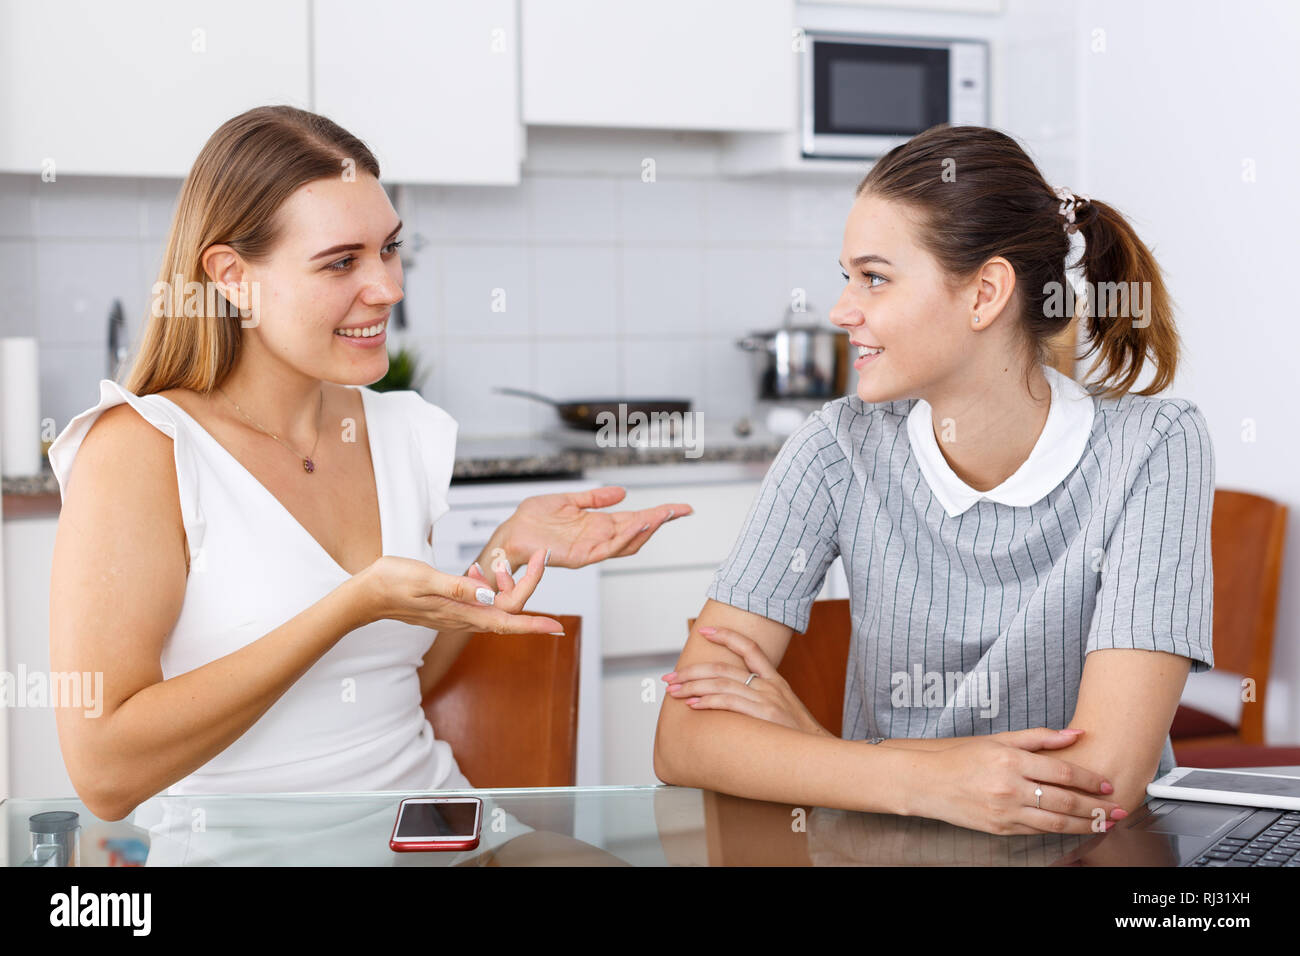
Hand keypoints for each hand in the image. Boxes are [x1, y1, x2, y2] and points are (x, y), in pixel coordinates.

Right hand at [353, 549, 563, 635]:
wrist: (366, 595)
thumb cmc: (392, 583)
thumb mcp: (425, 579)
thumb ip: (458, 588)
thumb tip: (489, 596)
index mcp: (461, 613)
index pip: (506, 622)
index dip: (534, 626)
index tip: (557, 627)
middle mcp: (463, 618)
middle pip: (508, 612)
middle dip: (529, 587)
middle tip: (542, 559)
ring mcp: (456, 614)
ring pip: (496, 608)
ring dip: (511, 587)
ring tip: (517, 562)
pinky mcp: (450, 607)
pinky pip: (480, 603)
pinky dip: (490, 586)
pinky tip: (480, 570)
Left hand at [505, 486, 691, 569]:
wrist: (510, 533)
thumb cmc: (532, 520)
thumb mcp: (568, 501)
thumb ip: (594, 498)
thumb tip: (622, 492)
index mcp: (597, 524)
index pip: (634, 519)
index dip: (657, 514)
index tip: (679, 507)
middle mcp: (598, 538)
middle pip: (638, 531)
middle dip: (660, 520)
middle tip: (682, 509)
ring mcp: (592, 549)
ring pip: (628, 542)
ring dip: (648, 529)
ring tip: (665, 515)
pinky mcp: (580, 556)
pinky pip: (608, 549)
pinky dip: (624, 539)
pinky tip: (638, 526)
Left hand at [661, 626, 832, 737]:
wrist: (824, 755)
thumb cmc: (799, 739)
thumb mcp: (784, 712)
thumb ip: (761, 702)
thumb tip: (732, 702)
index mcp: (776, 680)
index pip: (750, 647)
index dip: (726, 636)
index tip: (704, 631)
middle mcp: (771, 685)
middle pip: (725, 667)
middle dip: (693, 671)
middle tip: (670, 677)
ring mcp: (768, 699)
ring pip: (723, 682)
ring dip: (693, 686)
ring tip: (674, 691)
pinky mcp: (766, 715)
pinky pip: (730, 701)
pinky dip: (709, 700)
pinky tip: (694, 704)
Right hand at [909, 729, 1128, 835]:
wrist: (927, 781)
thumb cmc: (961, 756)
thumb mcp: (998, 739)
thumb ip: (1039, 737)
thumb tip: (1075, 734)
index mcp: (1011, 760)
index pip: (1063, 772)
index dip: (1090, 780)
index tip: (1107, 784)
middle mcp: (1010, 787)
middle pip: (1065, 801)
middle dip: (1097, 808)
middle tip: (1118, 809)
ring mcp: (1005, 811)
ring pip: (1056, 823)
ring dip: (1086, 825)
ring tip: (1105, 825)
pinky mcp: (1000, 828)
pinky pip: (1037, 831)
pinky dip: (1060, 832)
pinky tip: (1074, 829)